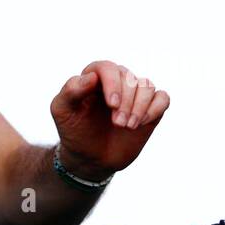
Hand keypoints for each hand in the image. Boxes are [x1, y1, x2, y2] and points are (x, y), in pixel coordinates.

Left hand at [51, 61, 169, 179]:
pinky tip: (142, 122)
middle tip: (118, 123)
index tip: (112, 105)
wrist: (90, 157)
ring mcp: (135, 94)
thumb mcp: (62, 111)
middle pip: (130, 78)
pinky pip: (162, 98)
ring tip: (128, 127)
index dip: (113, 84)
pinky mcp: (149, 108)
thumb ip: (70, 91)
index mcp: (95, 77)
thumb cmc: (74, 131)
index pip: (108, 68)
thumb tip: (91, 77)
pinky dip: (155, 109)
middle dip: (126, 103)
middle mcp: (117, 81)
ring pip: (148, 86)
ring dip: (140, 107)